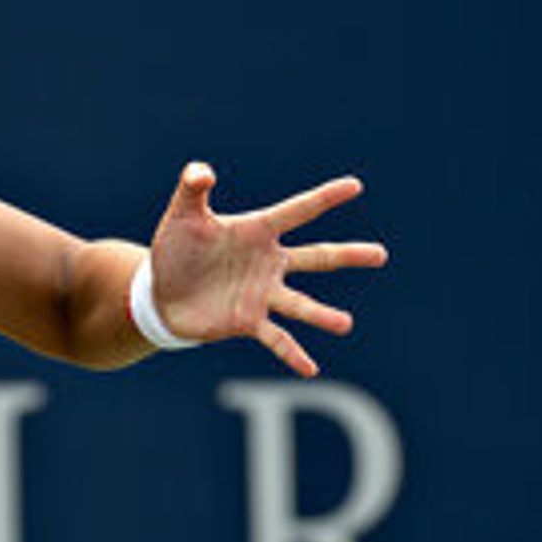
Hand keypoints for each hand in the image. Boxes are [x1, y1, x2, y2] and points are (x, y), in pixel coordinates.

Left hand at [148, 161, 388, 376]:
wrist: (160, 291)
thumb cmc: (175, 248)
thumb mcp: (181, 215)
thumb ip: (191, 189)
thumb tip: (200, 171)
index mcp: (258, 231)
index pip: (296, 211)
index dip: (323, 198)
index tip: (354, 186)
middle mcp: (269, 262)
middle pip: (316, 257)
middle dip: (347, 255)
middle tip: (380, 255)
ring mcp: (263, 293)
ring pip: (300, 304)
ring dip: (321, 315)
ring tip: (345, 324)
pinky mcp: (249, 321)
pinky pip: (277, 339)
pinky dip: (293, 354)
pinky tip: (311, 369)